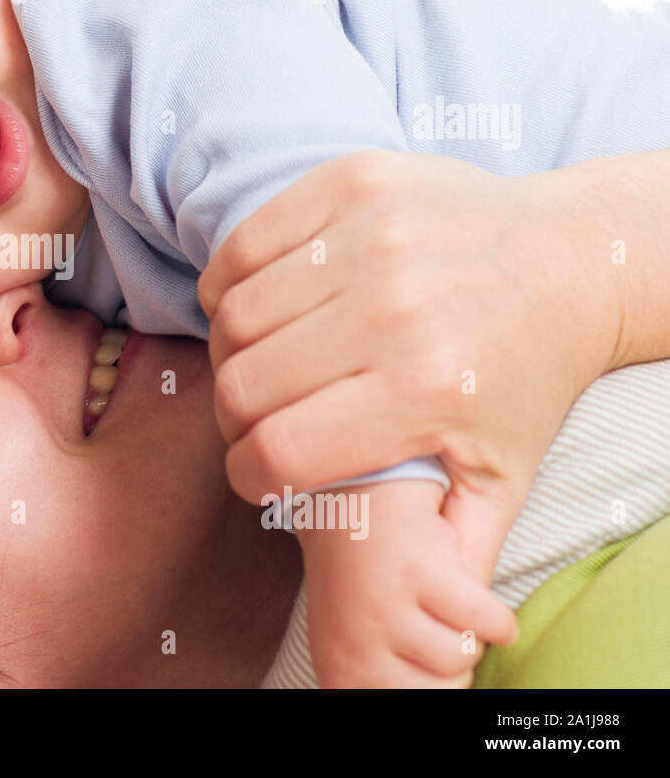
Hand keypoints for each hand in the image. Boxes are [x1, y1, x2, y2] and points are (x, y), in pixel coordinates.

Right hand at [198, 150, 620, 573]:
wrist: (572, 257)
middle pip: (242, 382)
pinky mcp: (352, 181)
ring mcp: (372, 234)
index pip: (279, 451)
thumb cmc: (525, 371)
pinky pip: (242, 246)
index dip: (251, 475)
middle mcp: (395, 307)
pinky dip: (232, 283)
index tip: (259, 473)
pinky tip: (263, 303)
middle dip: (236, 416)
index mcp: (425, 388)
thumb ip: (451, 545)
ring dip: (232, 350)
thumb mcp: (501, 472)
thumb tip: (424, 624)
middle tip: (258, 418)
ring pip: (233, 313)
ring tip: (263, 361)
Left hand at [296, 479, 517, 687]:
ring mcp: (381, 613)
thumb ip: (394, 679)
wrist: (354, 499)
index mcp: (341, 674)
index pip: (413, 708)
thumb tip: (448, 693)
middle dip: (452, 657)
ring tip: (437, 596)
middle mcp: (354, 651)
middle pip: (446, 692)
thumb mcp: (362, 641)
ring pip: (465, 656)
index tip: (428, 662)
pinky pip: (489, 624)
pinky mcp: (416, 576)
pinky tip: (471, 594)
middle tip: (431, 621)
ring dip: (466, 627)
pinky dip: (496, 614)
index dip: (434, 682)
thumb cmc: (367, 576)